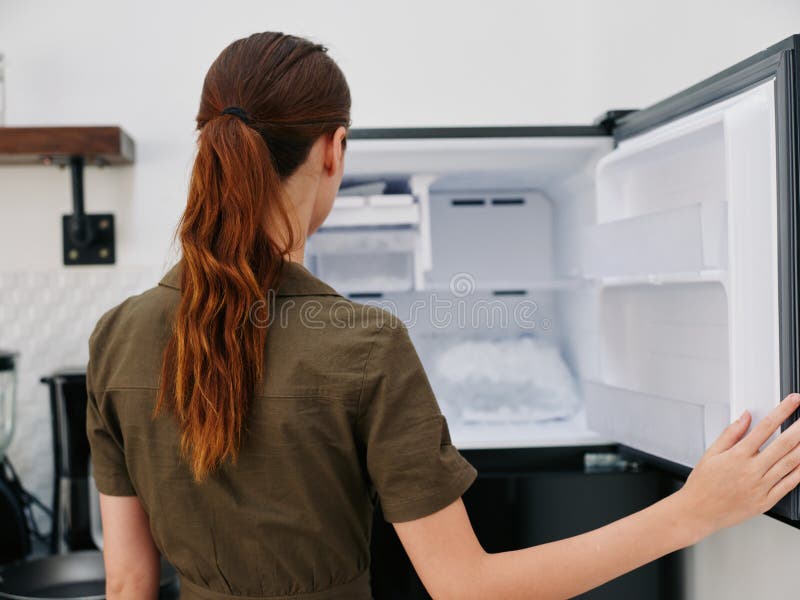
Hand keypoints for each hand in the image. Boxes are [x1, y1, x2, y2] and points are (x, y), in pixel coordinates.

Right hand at [677, 393, 799, 537]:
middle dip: (799, 428)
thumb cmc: (703, 485)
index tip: (792, 402)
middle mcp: (752, 470)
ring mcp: (761, 486)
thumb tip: (745, 418)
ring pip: (790, 463)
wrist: (699, 512)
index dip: (782, 412)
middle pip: (783, 444)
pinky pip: (789, 484)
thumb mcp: (711, 453)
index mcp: (737, 456)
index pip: (765, 427)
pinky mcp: (767, 500)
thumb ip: (730, 434)